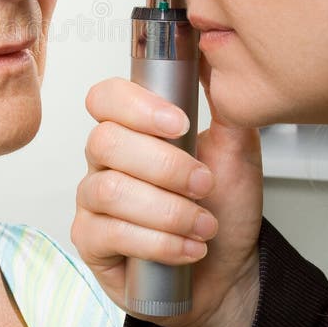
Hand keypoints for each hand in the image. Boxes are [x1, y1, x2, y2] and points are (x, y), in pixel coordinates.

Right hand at [71, 74, 262, 326]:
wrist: (228, 271)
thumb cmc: (223, 209)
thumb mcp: (236, 151)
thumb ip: (225, 104)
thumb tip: (217, 54)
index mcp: (132, 129)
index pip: (106, 97)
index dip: (136, 106)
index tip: (180, 124)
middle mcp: (104, 160)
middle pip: (105, 142)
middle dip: (165, 166)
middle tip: (204, 185)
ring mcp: (92, 201)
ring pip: (111, 190)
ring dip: (168, 211)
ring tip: (203, 224)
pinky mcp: (91, 242)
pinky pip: (111, 233)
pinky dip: (159, 242)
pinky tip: (187, 249)